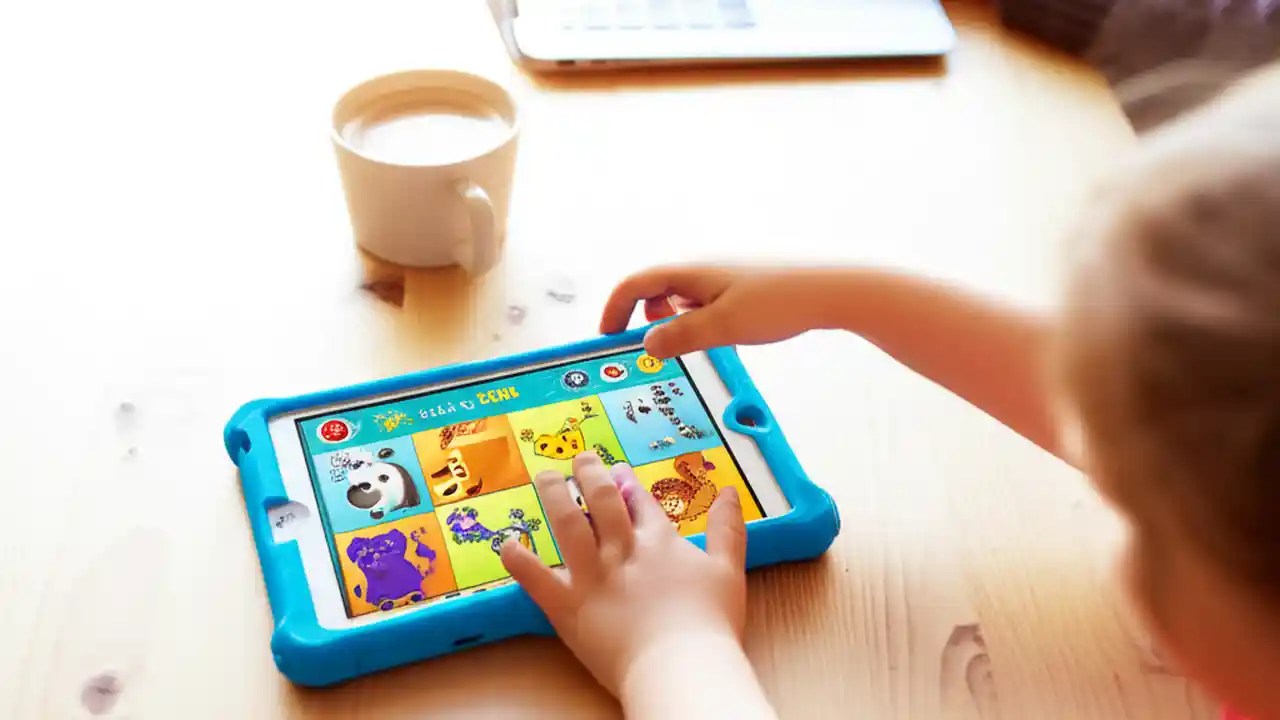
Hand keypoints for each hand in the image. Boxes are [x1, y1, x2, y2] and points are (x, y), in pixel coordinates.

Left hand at [501, 452, 769, 715]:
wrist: (680, 665)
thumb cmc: (709, 623)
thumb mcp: (729, 570)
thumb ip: (729, 529)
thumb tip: (732, 493)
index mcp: (659, 542)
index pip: (641, 503)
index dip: (628, 483)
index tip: (618, 468)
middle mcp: (622, 550)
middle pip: (602, 501)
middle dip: (590, 475)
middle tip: (580, 460)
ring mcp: (592, 575)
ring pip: (568, 524)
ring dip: (554, 496)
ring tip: (543, 476)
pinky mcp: (568, 605)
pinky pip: (536, 578)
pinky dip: (519, 560)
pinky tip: (507, 543)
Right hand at [600, 265, 838, 357]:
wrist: (831, 289)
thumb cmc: (776, 304)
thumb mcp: (722, 327)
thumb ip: (680, 336)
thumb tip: (645, 345)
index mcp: (691, 272)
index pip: (636, 284)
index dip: (615, 309)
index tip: (607, 338)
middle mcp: (704, 268)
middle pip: (657, 288)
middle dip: (647, 318)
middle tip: (658, 349)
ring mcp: (725, 275)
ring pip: (683, 296)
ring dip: (676, 320)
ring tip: (695, 344)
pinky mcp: (744, 284)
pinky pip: (706, 300)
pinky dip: (700, 319)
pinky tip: (724, 335)